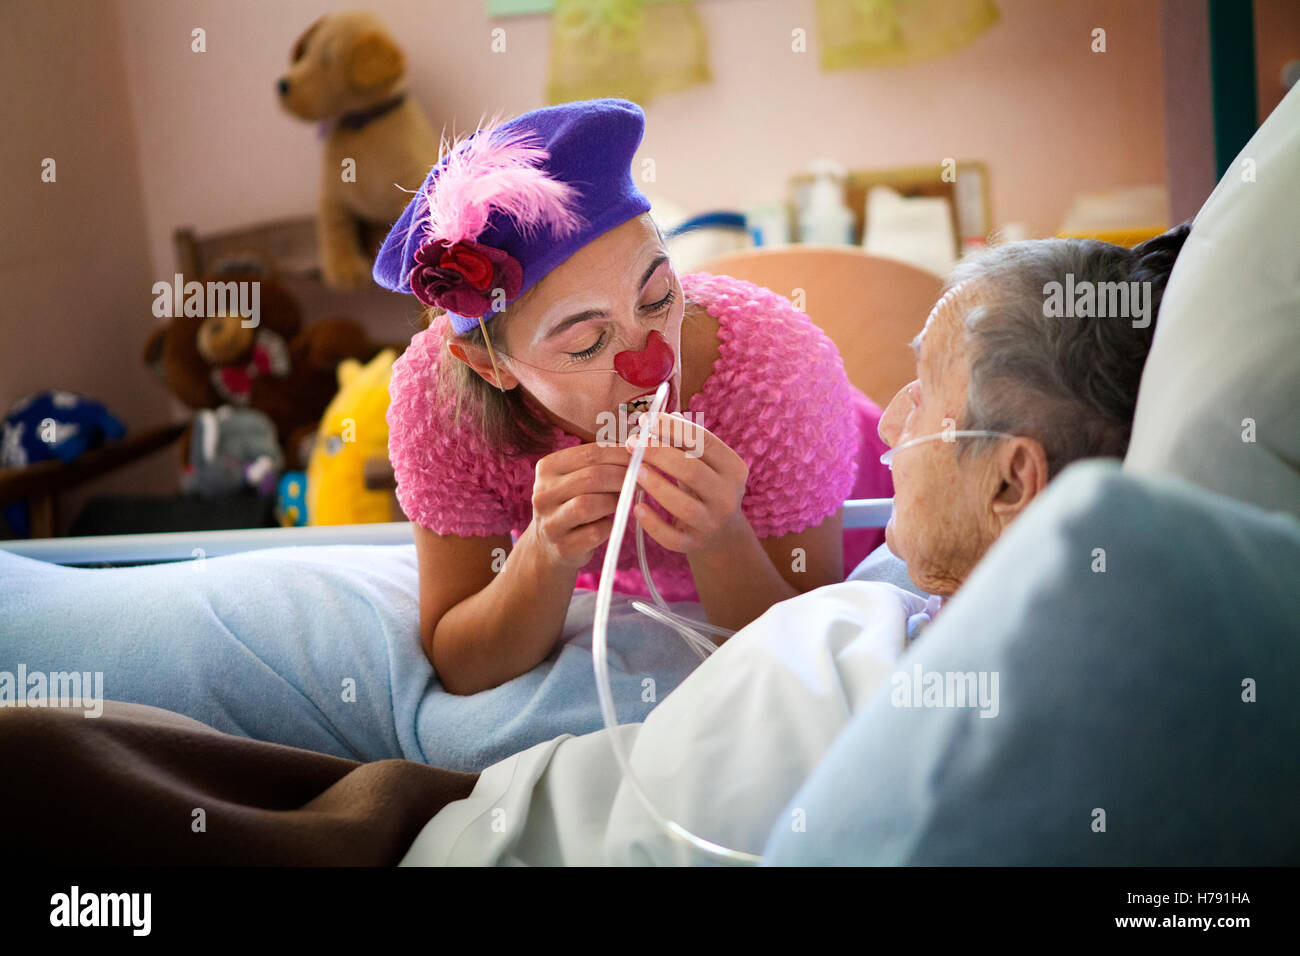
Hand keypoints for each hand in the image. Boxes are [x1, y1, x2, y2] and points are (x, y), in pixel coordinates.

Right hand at [530, 441, 634, 570]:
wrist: (548, 547)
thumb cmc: (573, 505)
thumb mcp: (577, 478)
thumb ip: (600, 462)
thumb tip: (640, 450)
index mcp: (547, 468)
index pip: (590, 453)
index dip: (622, 454)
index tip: (643, 457)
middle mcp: (542, 493)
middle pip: (592, 477)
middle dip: (623, 477)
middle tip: (644, 481)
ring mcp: (550, 522)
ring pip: (590, 504)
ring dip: (615, 501)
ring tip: (625, 500)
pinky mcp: (563, 547)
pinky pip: (595, 532)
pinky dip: (609, 526)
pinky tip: (611, 524)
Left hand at [625, 411, 749, 554]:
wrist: (719, 531)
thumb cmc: (703, 485)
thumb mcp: (703, 461)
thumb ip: (682, 440)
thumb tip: (651, 419)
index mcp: (734, 469)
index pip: (704, 442)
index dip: (673, 428)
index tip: (646, 420)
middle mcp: (728, 497)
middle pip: (692, 470)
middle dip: (659, 453)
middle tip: (632, 443)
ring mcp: (712, 523)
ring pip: (683, 504)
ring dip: (656, 485)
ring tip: (634, 470)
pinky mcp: (694, 544)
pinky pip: (671, 537)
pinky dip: (652, 523)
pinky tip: (636, 507)